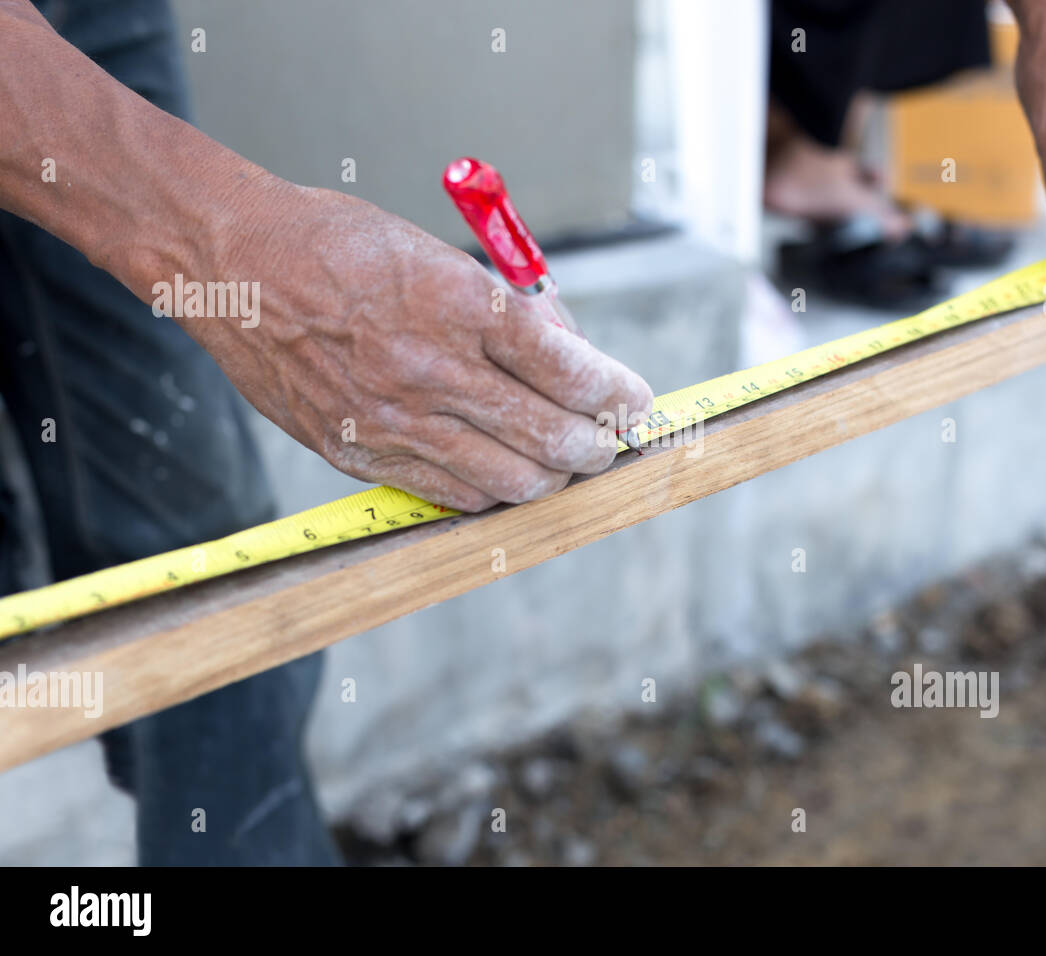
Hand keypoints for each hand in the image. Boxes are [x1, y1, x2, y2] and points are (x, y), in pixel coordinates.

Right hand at [189, 180, 652, 511]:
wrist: (235, 269)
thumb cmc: (340, 248)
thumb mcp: (440, 256)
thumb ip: (510, 314)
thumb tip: (572, 360)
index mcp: (462, 304)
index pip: (571, 371)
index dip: (619, 394)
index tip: (635, 400)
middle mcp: (432, 370)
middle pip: (554, 439)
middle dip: (600, 445)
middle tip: (609, 438)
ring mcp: (395, 421)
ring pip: (514, 482)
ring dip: (555, 476)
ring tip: (565, 460)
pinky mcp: (361, 455)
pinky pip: (456, 496)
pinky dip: (496, 489)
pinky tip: (503, 469)